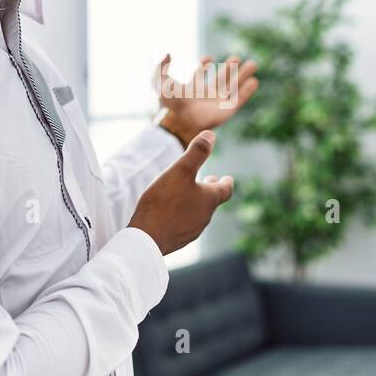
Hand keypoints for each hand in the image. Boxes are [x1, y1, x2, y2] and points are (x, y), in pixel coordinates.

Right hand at [128, 130, 233, 255]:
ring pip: (199, 214)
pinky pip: (185, 225)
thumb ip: (196, 153)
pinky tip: (172, 214)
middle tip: (209, 181)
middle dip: (210, 190)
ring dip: (196, 203)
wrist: (147, 238)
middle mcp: (204, 217)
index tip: (228, 178)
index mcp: (209, 200)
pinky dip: (183, 215)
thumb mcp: (180, 170)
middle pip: (212, 202)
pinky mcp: (178, 240)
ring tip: (187, 195)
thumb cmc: (164, 202)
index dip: (226, 182)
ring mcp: (192, 231)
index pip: (225, 190)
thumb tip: (211, 135)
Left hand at [154, 53, 258, 143]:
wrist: (179, 121)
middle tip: (237, 57)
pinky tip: (254, 81)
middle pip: (221, 79)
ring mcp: (218, 103)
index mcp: (192, 89)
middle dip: (229, 68)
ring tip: (253, 63)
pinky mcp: (227, 111)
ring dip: (242, 75)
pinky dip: (247, 91)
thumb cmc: (169, 103)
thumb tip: (168, 54)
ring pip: (234, 87)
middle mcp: (206, 95)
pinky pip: (240, 99)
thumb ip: (161, 66)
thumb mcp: (160, 80)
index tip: (207, 58)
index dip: (202, 66)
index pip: (199, 76)